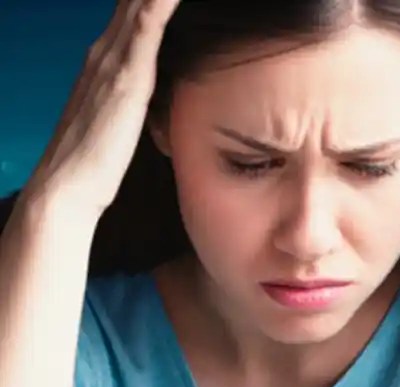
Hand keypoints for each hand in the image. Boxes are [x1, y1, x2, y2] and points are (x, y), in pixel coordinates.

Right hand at [23, 0, 180, 217]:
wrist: (67, 186)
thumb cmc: (96, 160)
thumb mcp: (122, 117)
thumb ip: (136, 96)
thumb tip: (155, 93)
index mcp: (106, 59)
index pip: (135, 10)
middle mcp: (105, 50)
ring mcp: (114, 60)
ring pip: (141, 4)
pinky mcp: (127, 77)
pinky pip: (147, 27)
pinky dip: (161, 4)